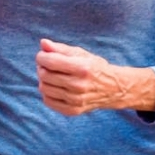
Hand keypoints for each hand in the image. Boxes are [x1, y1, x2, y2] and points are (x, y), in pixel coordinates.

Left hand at [36, 38, 154, 115]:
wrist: (113, 89)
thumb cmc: (94, 67)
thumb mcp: (81, 53)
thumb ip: (60, 48)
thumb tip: (43, 43)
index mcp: (82, 68)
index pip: (50, 62)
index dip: (41, 57)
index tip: (43, 55)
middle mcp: (79, 85)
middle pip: (44, 75)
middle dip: (42, 67)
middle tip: (48, 65)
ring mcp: (76, 100)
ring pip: (44, 88)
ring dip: (43, 80)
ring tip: (52, 75)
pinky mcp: (73, 110)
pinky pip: (48, 101)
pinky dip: (47, 92)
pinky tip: (55, 87)